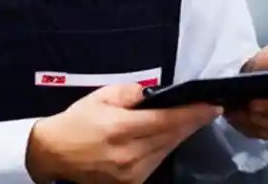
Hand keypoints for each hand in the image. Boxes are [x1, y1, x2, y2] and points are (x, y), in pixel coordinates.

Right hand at [27, 83, 221, 183]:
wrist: (54, 154)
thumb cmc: (76, 121)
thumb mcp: (100, 97)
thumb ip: (130, 93)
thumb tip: (154, 94)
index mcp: (120, 129)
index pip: (166, 120)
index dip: (192, 114)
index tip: (212, 106)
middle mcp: (130, 154)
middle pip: (172, 137)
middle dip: (191, 123)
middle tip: (208, 110)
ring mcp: (133, 173)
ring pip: (167, 150)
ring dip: (179, 135)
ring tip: (188, 121)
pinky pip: (156, 162)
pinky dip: (164, 148)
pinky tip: (166, 138)